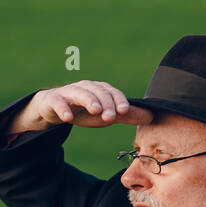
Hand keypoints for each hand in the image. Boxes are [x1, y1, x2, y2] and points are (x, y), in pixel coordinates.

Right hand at [8, 80, 153, 133]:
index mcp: (99, 90)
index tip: (124, 111)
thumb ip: (127, 115)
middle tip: (111, 117)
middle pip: (98, 92)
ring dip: (89, 101)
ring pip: (80, 93)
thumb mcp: (106, 114)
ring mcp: (69, 92)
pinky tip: (67, 118)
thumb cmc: (84, 110)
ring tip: (95, 112)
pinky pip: (58, 102)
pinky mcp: (53, 100)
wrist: (54, 109)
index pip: (112, 92)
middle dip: (106, 103)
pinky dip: (63, 109)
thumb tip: (152, 116)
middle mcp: (86, 87)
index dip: (119, 100)